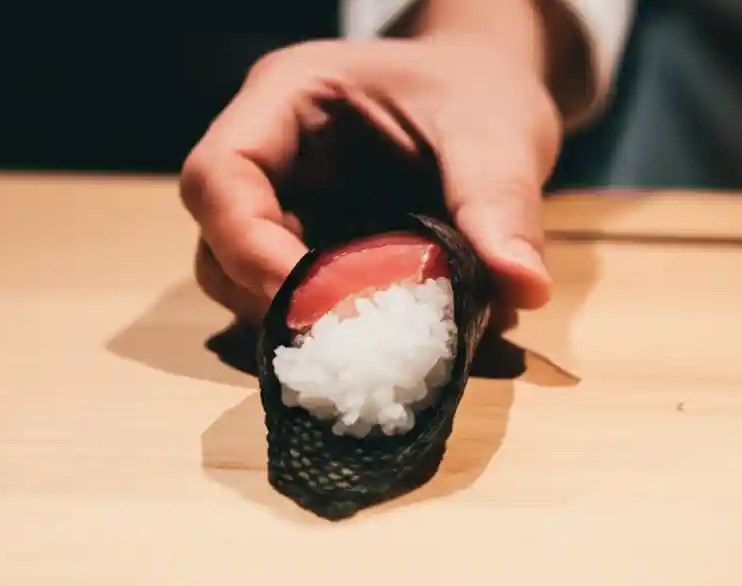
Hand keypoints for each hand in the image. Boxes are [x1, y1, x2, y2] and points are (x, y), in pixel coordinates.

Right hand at [179, 36, 561, 325]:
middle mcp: (266, 152)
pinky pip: (286, 297)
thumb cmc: (479, 90)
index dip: (251, 250)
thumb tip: (525, 287)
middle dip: (270, 299)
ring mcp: (279, 203)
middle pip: (216, 241)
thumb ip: (503, 203)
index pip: (220, 178)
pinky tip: (378, 338)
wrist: (486, 93)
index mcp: (287, 97)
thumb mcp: (498, 131)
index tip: (317, 304)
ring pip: (239, 280)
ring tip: (369, 341)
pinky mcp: (303, 244)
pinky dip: (324, 326)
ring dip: (294, 321)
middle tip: (345, 340)